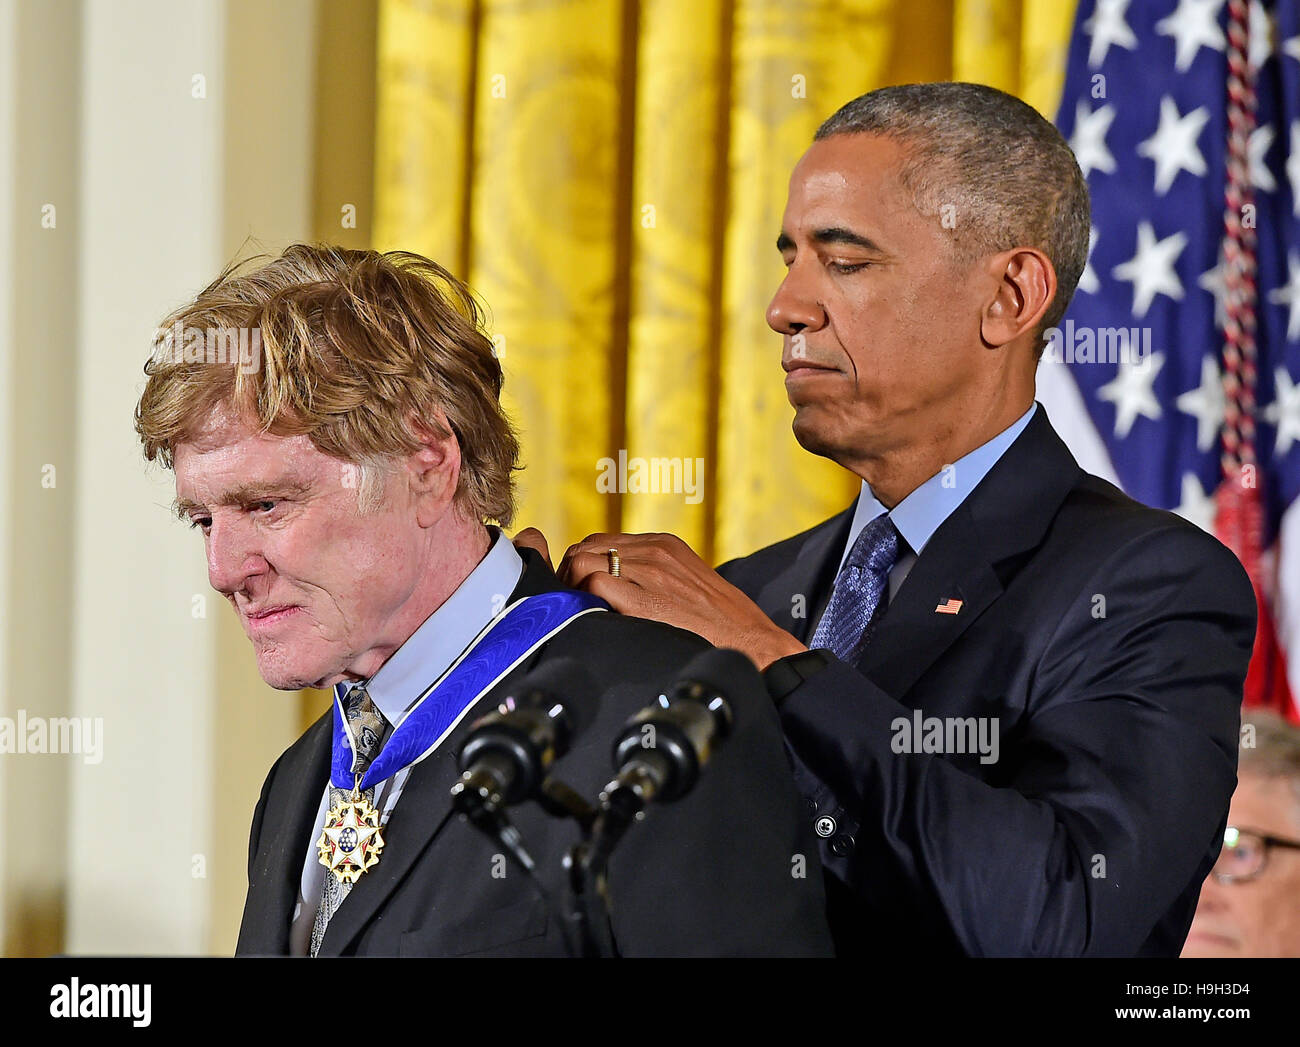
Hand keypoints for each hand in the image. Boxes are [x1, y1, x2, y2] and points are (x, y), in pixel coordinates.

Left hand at [551, 531, 806, 669]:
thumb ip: (652, 577)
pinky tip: (597, 622)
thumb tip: (612, 588)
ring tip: (585, 615)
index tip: (583, 592)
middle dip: (572, 576)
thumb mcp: (687, 583)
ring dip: (574, 589)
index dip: (584, 567)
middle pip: (584, 548)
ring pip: (582, 562)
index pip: (600, 542)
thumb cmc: (721, 625)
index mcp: (664, 544)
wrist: (756, 644)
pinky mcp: (648, 600)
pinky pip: (596, 585)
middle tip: (578, 607)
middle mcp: (655, 551)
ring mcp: (651, 573)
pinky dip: (586, 601)